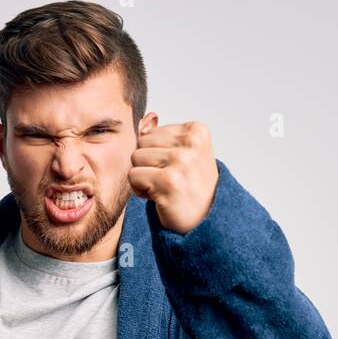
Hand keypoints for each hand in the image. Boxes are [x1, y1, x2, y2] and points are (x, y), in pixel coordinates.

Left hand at [128, 120, 218, 234]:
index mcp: (196, 131)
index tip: (176, 169)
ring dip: (143, 177)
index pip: (151, 132)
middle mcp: (191, 143)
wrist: (204, 221)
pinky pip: (133, 176)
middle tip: (169, 180)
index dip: (156, 154)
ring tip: (164, 188)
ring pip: (135, 158)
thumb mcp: (181, 154)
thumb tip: (145, 117)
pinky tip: (158, 196)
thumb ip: (161, 134)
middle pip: (141, 143)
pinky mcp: (168, 181)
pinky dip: (139, 190)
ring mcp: (181, 161)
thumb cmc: (189, 187)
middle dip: (147, 164)